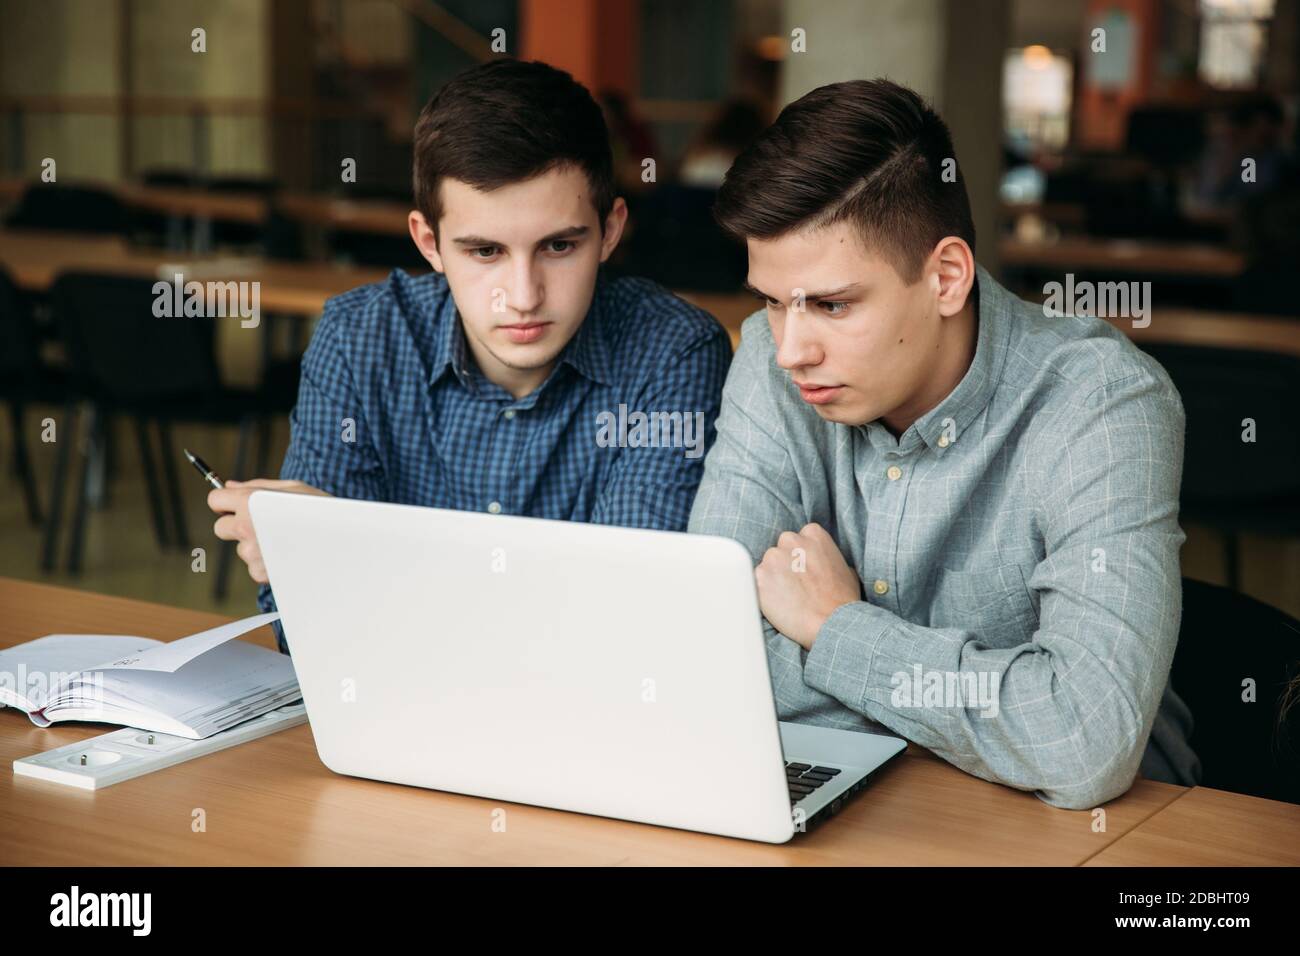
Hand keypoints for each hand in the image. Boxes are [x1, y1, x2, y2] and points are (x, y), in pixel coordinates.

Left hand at [207, 479, 329, 583]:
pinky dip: (265, 562)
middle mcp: (247, 527)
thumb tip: (229, 486)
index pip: (215, 501)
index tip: (234, 504)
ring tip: (285, 539)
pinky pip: (253, 566)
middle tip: (259, 523)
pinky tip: (287, 554)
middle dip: (234, 525)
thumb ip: (256, 486)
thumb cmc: (322, 510)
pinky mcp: (261, 572)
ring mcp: (253, 552)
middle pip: (220, 528)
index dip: (224, 502)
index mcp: (251, 502)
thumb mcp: (293, 488)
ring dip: (255, 545)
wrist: (344, 542)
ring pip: (241, 548)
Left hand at [755, 522, 860, 650]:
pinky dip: (764, 592)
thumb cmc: (842, 601)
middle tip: (795, 586)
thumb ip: (828, 558)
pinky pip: (757, 581)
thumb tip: (823, 563)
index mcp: (813, 534)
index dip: (800, 557)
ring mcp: (773, 557)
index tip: (804, 571)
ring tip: (788, 598)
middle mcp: (791, 540)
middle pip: (780, 548)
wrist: (830, 623)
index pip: (798, 538)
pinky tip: (778, 604)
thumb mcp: (846, 570)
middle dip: (785, 564)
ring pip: (767, 565)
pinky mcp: (759, 576)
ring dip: (773, 578)